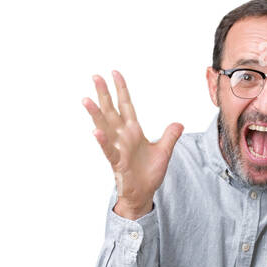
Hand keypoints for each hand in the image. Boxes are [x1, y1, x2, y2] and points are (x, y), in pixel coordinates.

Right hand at [83, 71, 181, 220]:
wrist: (144, 194)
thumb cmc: (149, 174)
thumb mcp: (164, 152)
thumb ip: (170, 136)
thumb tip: (179, 123)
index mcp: (133, 131)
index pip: (126, 105)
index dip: (121, 89)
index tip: (115, 73)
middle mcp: (123, 137)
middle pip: (111, 111)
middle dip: (104, 94)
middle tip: (95, 76)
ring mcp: (118, 148)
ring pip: (104, 127)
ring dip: (96, 114)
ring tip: (86, 100)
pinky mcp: (118, 162)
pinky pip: (109, 150)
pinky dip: (103, 141)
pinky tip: (96, 131)